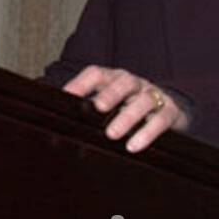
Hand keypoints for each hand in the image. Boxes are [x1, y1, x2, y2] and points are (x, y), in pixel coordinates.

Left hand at [63, 65, 190, 152]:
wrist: (170, 109)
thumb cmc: (129, 107)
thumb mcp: (109, 102)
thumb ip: (84, 106)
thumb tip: (48, 106)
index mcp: (115, 79)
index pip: (97, 73)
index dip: (82, 82)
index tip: (66, 95)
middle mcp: (134, 84)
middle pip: (123, 82)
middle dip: (111, 94)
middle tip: (98, 107)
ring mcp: (154, 96)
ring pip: (143, 100)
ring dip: (128, 116)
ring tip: (113, 134)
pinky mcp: (170, 112)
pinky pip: (161, 120)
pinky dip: (148, 132)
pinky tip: (134, 145)